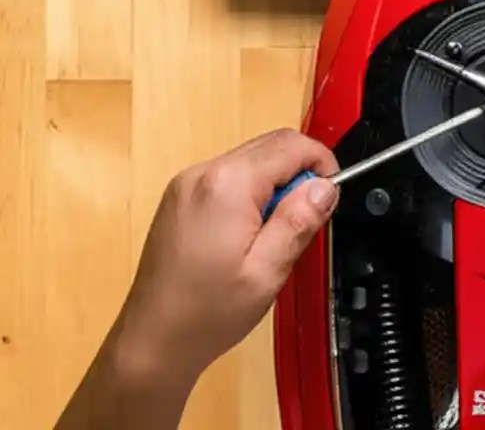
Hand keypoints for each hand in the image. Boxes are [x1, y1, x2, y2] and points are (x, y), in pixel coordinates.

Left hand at [112, 129, 340, 383]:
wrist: (154, 339)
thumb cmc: (207, 313)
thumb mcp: (267, 272)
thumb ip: (299, 221)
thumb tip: (326, 187)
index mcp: (228, 186)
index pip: (291, 145)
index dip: (322, 164)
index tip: (330, 197)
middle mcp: (203, 174)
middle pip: (270, 145)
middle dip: (300, 173)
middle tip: (305, 221)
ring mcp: (186, 184)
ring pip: (251, 160)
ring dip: (275, 185)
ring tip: (274, 235)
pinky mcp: (180, 198)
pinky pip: (229, 177)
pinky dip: (251, 193)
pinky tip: (249, 235)